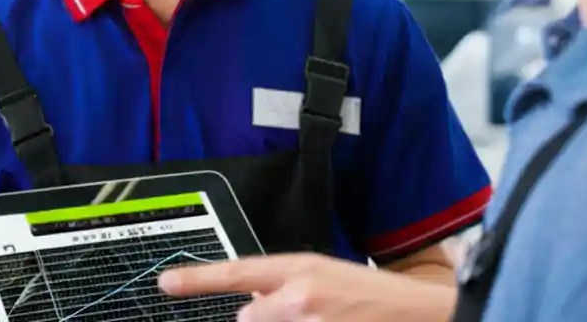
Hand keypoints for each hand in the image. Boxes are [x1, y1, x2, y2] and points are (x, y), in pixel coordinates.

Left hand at [157, 253, 456, 321]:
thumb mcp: (320, 276)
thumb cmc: (368, 296)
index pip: (235, 272)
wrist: (420, 315)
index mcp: (297, 270)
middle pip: (247, 320)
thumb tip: (244, 301)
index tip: (165, 283)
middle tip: (302, 319)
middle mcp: (299, 299)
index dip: (197, 279)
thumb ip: (277, 286)